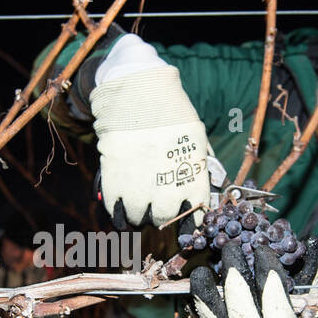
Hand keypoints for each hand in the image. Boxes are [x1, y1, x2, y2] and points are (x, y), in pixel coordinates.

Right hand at [88, 35, 210, 228]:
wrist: (137, 92)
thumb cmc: (169, 112)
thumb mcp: (195, 136)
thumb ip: (199, 165)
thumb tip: (203, 190)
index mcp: (192, 173)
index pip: (196, 212)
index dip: (191, 223)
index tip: (186, 225)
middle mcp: (167, 184)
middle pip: (165, 219)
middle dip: (163, 218)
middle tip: (158, 211)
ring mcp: (139, 184)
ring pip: (139, 218)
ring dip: (140, 217)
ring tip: (139, 209)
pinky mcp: (114, 180)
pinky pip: (116, 211)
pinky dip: (119, 217)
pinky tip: (122, 217)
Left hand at [190, 238, 317, 317]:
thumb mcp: (308, 298)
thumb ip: (310, 270)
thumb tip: (311, 240)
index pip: (272, 296)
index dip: (266, 270)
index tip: (262, 248)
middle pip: (239, 305)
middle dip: (234, 274)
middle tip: (231, 248)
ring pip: (211, 315)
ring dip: (203, 290)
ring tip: (201, 270)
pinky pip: (199, 316)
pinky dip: (195, 298)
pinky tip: (195, 281)